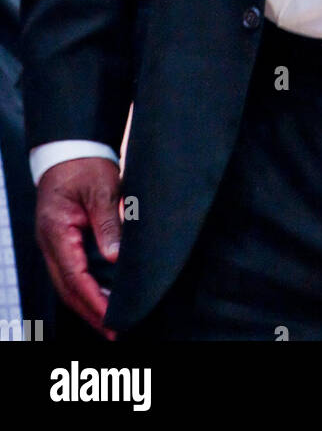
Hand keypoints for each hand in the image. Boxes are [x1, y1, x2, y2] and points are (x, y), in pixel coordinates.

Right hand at [35, 157, 121, 337]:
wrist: (69, 147)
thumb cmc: (84, 164)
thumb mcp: (101, 189)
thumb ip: (108, 223)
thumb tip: (114, 257)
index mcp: (56, 232)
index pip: (75, 278)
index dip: (94, 301)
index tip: (111, 318)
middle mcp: (50, 242)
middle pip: (68, 288)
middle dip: (90, 311)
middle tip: (114, 331)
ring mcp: (54, 242)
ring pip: (68, 282)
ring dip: (88, 302)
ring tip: (111, 320)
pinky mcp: (62, 239)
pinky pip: (72, 270)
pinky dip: (86, 286)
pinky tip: (103, 294)